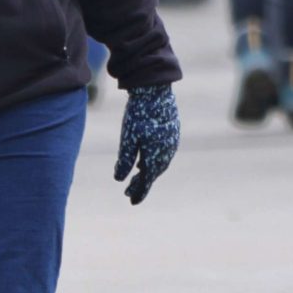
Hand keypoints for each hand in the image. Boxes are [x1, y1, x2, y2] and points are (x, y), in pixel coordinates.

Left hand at [113, 84, 179, 203]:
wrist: (155, 91)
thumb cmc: (139, 115)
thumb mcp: (128, 138)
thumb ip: (125, 159)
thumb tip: (119, 178)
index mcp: (156, 156)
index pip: (147, 181)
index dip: (139, 192)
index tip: (131, 202)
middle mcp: (167, 152)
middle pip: (154, 173)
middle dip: (142, 183)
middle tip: (129, 191)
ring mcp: (172, 142)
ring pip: (160, 163)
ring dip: (149, 171)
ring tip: (138, 176)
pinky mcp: (173, 132)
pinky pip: (164, 152)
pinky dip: (154, 159)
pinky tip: (146, 158)